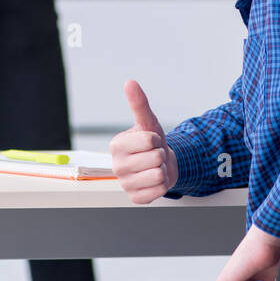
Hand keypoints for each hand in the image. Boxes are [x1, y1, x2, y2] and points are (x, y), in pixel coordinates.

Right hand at [110, 80, 177, 203]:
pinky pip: (159, 191)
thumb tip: (130, 83)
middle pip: (156, 158)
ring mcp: (125, 184)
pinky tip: (154, 180)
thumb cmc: (151, 142)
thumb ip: (139, 103)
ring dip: (162, 170)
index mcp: (116, 145)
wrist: (160, 164)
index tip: (151, 141)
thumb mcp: (148, 122)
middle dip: (160, 155)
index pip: (149, 140)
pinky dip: (162, 185)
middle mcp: (116, 166)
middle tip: (153, 155)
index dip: (156, 139)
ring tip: (154, 167)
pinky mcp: (135, 198)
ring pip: (158, 175)